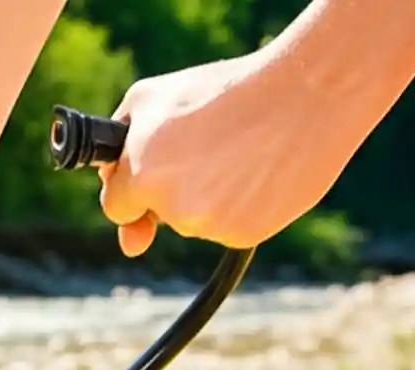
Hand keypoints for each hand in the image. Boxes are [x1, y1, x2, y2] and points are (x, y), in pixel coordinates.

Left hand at [98, 51, 362, 256]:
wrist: (304, 96)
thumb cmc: (223, 89)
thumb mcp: (150, 97)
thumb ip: (118, 142)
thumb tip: (110, 182)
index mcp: (144, 175)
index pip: (116, 208)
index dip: (129, 191)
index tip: (144, 177)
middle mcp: (175, 208)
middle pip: (159, 213)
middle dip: (170, 189)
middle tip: (204, 148)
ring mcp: (212, 225)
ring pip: (194, 220)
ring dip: (206, 196)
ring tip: (237, 152)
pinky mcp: (246, 235)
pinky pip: (228, 226)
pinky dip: (238, 206)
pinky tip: (255, 170)